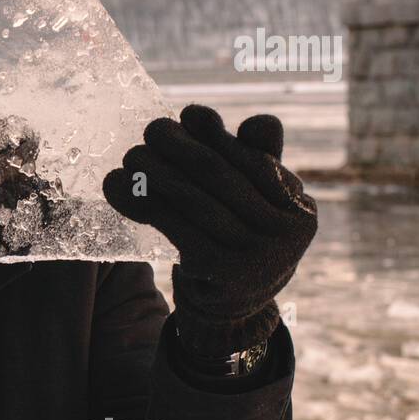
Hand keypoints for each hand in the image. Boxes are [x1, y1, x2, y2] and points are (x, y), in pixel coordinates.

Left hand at [102, 105, 316, 357]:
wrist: (230, 306)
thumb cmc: (241, 237)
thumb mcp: (256, 199)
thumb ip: (252, 157)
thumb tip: (238, 117)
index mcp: (300, 209)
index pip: (254, 160)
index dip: (218, 135)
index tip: (188, 113)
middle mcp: (287, 234)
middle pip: (220, 176)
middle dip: (181, 147)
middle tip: (151, 129)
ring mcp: (256, 257)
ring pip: (193, 200)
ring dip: (155, 172)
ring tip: (131, 156)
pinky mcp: (218, 274)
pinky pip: (175, 227)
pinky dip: (144, 203)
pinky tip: (118, 187)